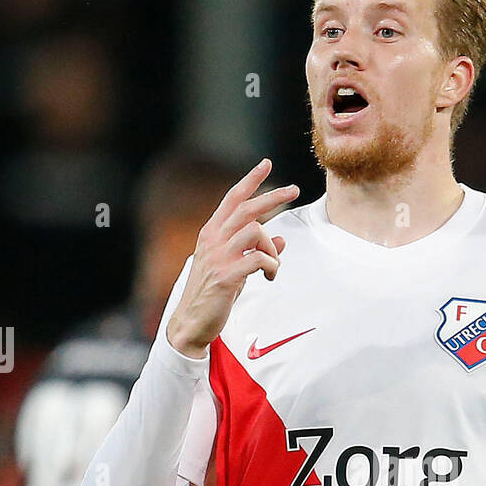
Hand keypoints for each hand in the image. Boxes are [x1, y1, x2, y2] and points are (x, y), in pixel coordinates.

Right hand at [165, 157, 299, 356]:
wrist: (192, 322)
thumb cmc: (213, 294)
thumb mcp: (234, 266)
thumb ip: (254, 250)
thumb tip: (281, 238)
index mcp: (211, 233)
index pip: (232, 198)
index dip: (250, 180)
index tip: (266, 163)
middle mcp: (213, 239)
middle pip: (247, 208)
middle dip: (273, 196)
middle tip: (294, 189)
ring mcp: (218, 257)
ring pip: (256, 231)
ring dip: (272, 247)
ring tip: (273, 266)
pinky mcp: (226, 276)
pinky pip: (259, 259)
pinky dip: (272, 266)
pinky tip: (270, 278)